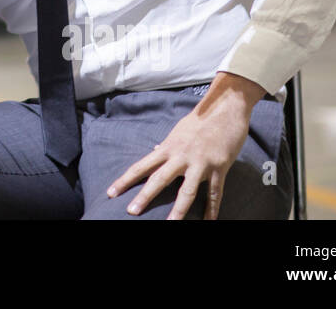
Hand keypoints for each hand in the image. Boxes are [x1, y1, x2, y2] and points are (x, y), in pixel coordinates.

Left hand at [106, 73, 264, 218]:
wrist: (224, 109)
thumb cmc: (200, 120)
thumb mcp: (178, 131)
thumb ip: (166, 145)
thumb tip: (153, 150)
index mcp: (168, 148)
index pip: (141, 166)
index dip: (125, 180)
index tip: (111, 193)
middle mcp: (180, 156)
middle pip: (159, 179)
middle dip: (144, 196)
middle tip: (131, 211)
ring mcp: (200, 162)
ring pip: (187, 191)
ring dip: (178, 210)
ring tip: (170, 224)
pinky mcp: (219, 167)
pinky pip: (215, 193)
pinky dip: (212, 209)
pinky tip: (208, 222)